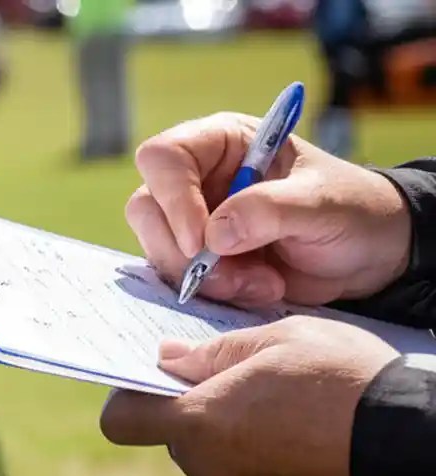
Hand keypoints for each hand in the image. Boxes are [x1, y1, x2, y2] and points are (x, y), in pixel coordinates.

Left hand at [99, 315, 398, 475]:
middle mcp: (211, 473)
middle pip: (184, 441)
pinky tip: (322, 458)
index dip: (132, 400)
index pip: (122, 421)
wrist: (418, 458)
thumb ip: (215, 352)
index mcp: (198, 423)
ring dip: (247, 447)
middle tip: (259, 391)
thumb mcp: (283, 340)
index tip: (158, 384)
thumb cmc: (347, 384)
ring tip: (303, 423)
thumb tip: (167, 358)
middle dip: (208, 417)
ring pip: (226, 469)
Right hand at [126, 113, 411, 306]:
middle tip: (230, 276)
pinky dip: (215, 293)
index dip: (173, 199)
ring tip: (261, 283)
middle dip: (182, 252)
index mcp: (222, 143)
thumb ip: (267, 210)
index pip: (164, 159)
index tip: (200, 242)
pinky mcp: (199, 258)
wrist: (369, 253)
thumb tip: (212, 235)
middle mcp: (197, 178)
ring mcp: (193, 220)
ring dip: (205, 278)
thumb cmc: (351, 210)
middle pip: (146, 209)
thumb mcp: (320, 202)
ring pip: (159, 250)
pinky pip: (179, 279)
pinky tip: (258, 288)